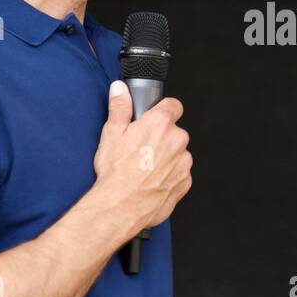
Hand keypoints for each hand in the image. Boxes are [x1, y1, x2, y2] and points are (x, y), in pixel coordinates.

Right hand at [92, 81, 192, 236]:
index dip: (164, 109)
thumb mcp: (111, 134)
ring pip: (178, 154)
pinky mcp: (185, 182)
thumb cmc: (116, 171)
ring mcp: (184, 162)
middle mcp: (177, 140)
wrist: (121, 206)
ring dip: (166, 158)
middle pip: (174, 132)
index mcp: (160, 124)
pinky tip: (151, 181)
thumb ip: (119, 107)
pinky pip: (179, 173)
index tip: (157, 116)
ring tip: (144, 169)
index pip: (174, 105)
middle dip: (161, 138)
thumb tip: (120, 89)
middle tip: (141, 149)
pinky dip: (169, 176)